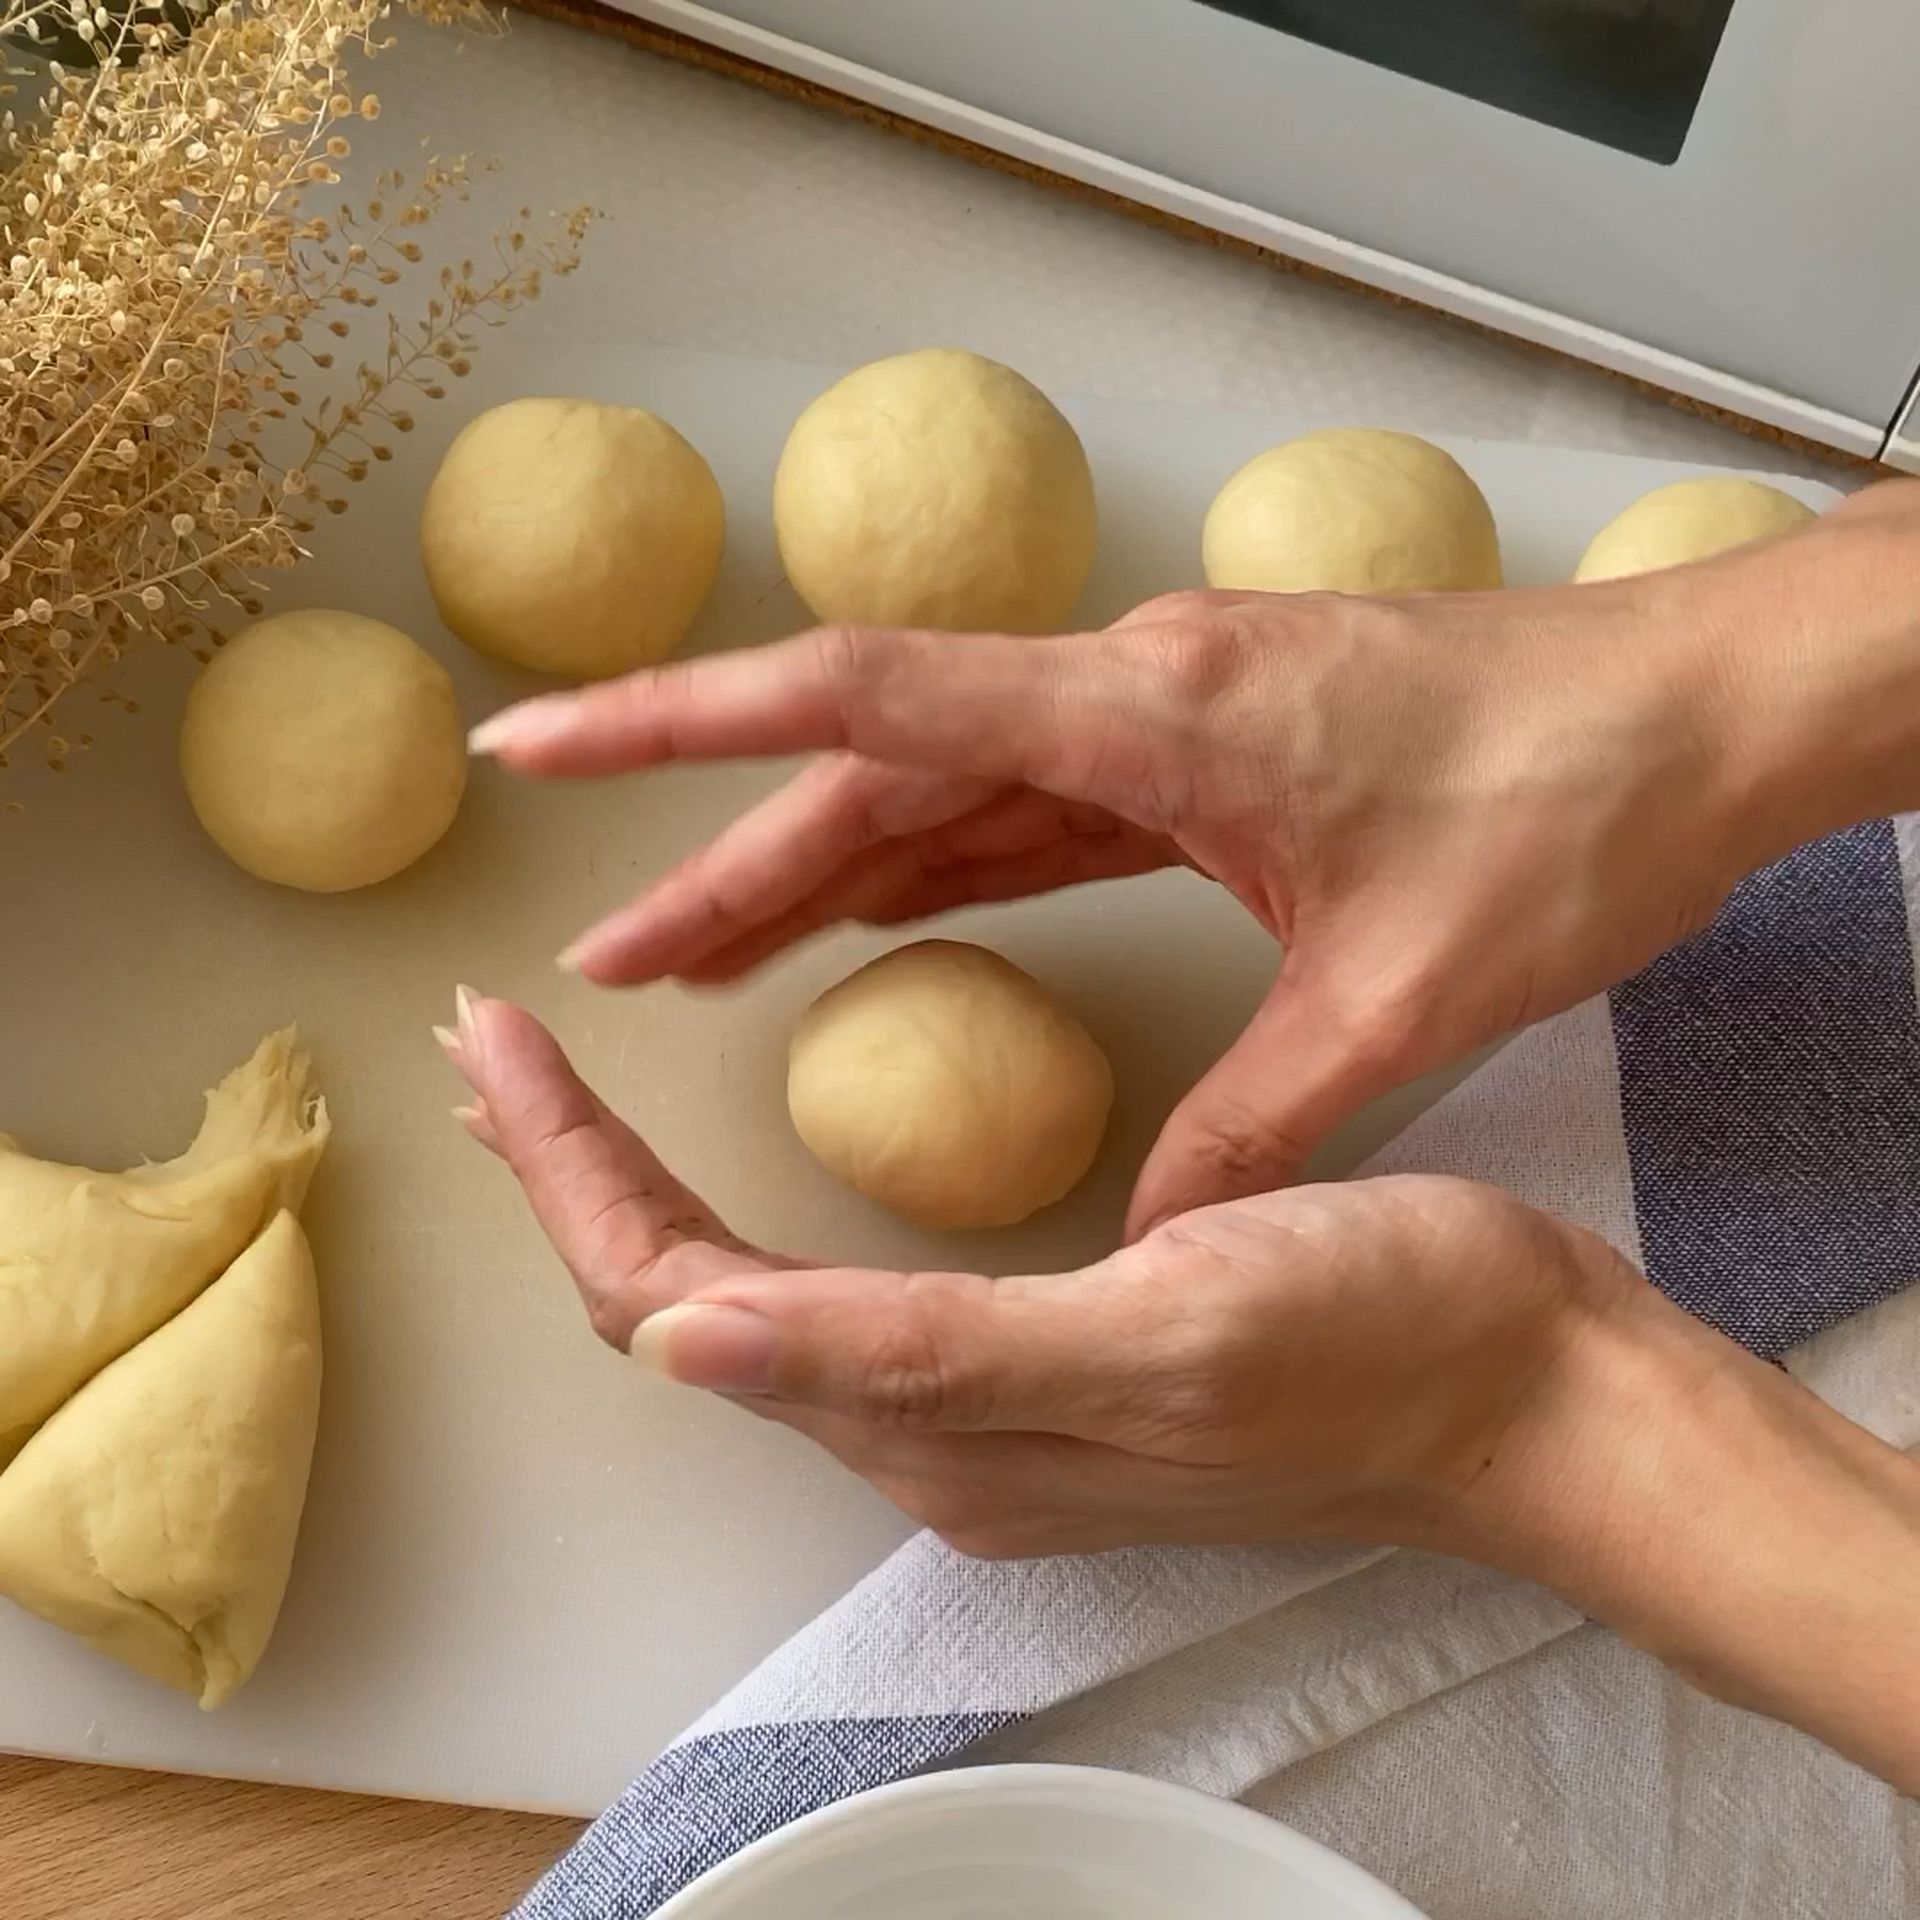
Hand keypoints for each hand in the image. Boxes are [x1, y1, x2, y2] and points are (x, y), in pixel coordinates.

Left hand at [442, 990, 1636, 1557]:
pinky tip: (750, 1147)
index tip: (499, 1028)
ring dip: (640, 1189)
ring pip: (741, 1294)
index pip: (671, 1296)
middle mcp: (929, 1429)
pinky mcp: (1035, 1362)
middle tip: (494, 1039)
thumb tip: (693, 1341)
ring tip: (570, 1091)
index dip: (569, 1166)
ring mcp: (979, 1405)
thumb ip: (927, 1352)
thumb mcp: (1161, 1333)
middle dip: (571, 1171)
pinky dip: (748, 1201)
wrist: (1523, 1382)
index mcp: (937, 1420)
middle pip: (680, 1299)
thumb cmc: (1376, 1339)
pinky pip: (830, 1284)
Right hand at [469, 578, 1780, 1234]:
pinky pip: (1033, 805)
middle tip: (612, 958)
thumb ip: (1255, 1121)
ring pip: (946, 787)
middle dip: (728, 859)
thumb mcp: (1402, 997)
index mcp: (1151, 716)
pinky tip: (884, 913)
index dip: (678, 724)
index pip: (864, 700)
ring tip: (704, 957)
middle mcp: (1132, 692)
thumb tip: (1148, 1244)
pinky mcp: (1204, 750)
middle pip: (878, 766)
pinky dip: (945, 864)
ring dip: (824, 868)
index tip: (540, 741)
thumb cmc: (1574, 814)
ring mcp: (1164, 716)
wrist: (1705, 712)